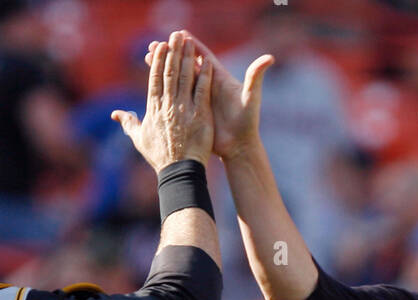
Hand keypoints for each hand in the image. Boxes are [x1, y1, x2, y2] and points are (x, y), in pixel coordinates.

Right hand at [112, 31, 213, 171]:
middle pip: (170, 72)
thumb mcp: (139, 139)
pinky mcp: (200, 115)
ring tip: (189, 42)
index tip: (160, 46)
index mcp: (153, 108)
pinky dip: (204, 76)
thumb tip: (116, 114)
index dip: (158, 60)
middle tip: (176, 35)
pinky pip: (202, 91)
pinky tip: (207, 62)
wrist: (178, 172)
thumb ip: (128, 123)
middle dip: (173, 52)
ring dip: (188, 58)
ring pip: (185, 77)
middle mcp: (168, 105)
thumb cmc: (159, 157)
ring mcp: (184, 109)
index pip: (155, 78)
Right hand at [146, 31, 273, 161]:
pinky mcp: (193, 110)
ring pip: (178, 78)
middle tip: (157, 43)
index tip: (180, 34)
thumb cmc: (247, 122)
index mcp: (219, 78)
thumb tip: (269, 58)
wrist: (239, 146)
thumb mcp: (252, 98)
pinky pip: (177, 96)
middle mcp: (208, 85)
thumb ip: (256, 77)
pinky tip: (153, 82)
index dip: (192, 44)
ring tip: (148, 57)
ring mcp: (199, 98)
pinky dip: (166, 88)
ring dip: (164, 68)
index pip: (203, 56)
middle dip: (172, 53)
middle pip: (187, 64)